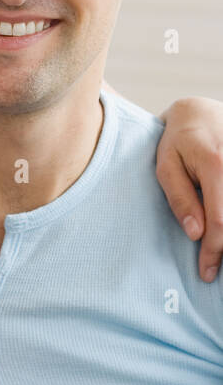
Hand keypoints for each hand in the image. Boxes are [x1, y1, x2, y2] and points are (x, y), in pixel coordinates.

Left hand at [156, 96, 222, 281]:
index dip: (215, 250)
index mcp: (217, 166)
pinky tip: (222, 235)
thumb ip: (179, 198)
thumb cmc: (178, 141)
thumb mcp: (166, 165)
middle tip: (214, 271)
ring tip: (218, 256)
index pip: (220, 220)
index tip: (207, 271)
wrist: (201, 112)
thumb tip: (195, 233)